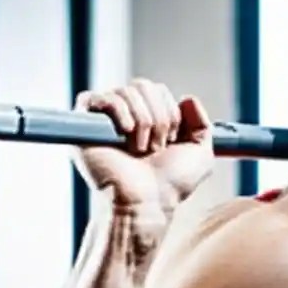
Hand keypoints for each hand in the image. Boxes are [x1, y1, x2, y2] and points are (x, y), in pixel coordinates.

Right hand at [73, 79, 214, 213]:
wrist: (147, 202)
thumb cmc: (170, 185)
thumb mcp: (200, 154)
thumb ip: (203, 125)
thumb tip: (188, 98)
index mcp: (148, 119)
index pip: (158, 90)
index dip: (170, 112)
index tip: (171, 142)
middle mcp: (125, 116)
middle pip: (143, 85)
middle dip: (159, 117)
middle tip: (156, 148)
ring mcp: (104, 120)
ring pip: (126, 91)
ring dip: (143, 121)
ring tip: (140, 149)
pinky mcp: (84, 126)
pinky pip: (100, 97)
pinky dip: (119, 111)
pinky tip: (126, 132)